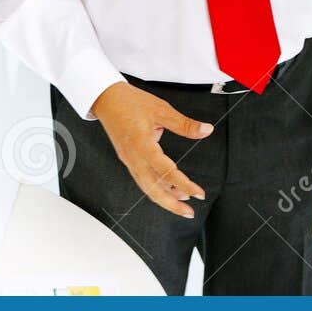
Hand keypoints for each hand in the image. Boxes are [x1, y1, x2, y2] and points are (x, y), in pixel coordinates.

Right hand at [89, 81, 212, 216]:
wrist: (105, 98)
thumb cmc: (129, 101)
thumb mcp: (161, 109)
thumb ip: (184, 124)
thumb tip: (206, 130)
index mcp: (141, 144)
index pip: (165, 171)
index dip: (183, 184)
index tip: (198, 192)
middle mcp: (133, 156)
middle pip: (152, 189)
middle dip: (171, 204)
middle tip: (189, 212)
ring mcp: (129, 159)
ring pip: (146, 187)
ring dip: (164, 197)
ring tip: (182, 202)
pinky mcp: (128, 158)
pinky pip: (142, 178)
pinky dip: (156, 187)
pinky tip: (168, 186)